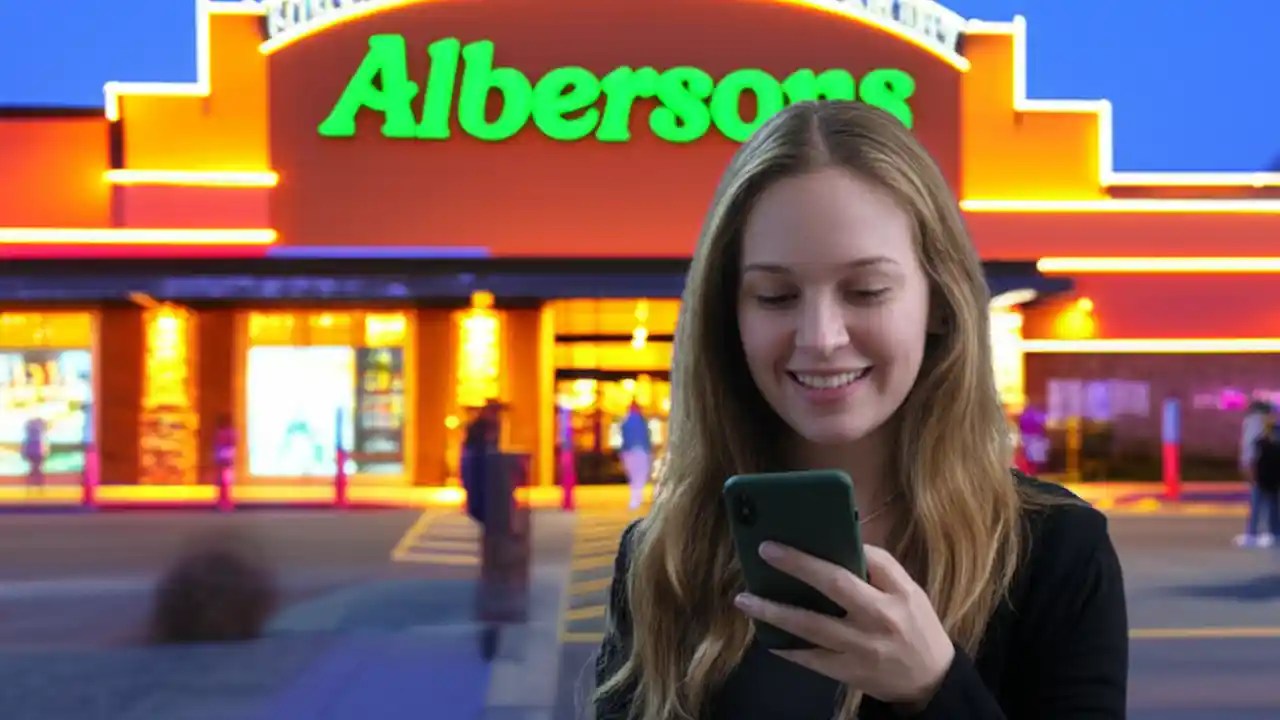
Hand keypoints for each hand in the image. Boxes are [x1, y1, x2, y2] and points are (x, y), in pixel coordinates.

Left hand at [734, 542, 954, 707]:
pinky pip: (810, 658)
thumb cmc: (915, 627)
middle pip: (834, 585)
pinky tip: (765, 635)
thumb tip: (841, 544)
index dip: (839, 541)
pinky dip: (786, 647)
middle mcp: (879, 617)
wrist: (931, 682)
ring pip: (811, 626)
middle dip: (798, 565)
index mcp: (898, 593)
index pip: (869, 559)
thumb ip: (880, 570)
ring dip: (774, 611)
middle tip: (765, 550)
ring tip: (744, 599)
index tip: (806, 530)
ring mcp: (861, 647)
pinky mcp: (848, 672)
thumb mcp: (910, 593)